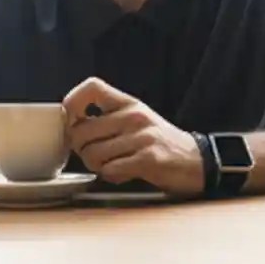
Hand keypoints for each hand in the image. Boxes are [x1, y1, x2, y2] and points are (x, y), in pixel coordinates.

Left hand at [63, 77, 202, 194]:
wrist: (194, 160)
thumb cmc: (159, 142)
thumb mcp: (136, 120)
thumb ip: (107, 118)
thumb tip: (69, 126)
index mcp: (129, 103)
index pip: (92, 87)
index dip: (72, 103)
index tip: (72, 121)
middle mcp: (134, 116)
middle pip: (81, 131)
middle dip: (81, 149)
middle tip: (95, 154)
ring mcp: (142, 136)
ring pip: (92, 155)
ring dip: (96, 166)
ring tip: (113, 164)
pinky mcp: (148, 159)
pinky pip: (110, 170)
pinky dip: (112, 176)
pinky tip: (125, 173)